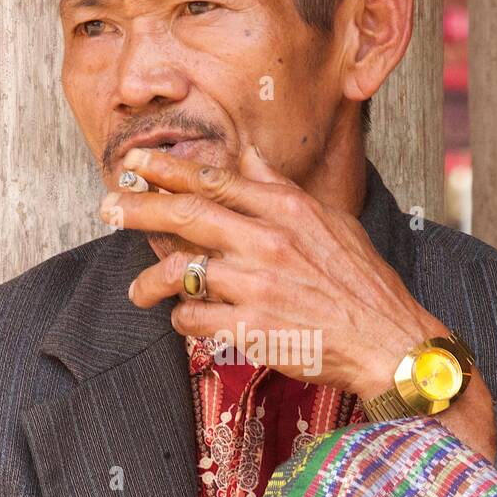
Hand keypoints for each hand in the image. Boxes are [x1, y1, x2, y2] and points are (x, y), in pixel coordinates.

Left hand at [99, 144, 495, 459]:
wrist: (388, 342)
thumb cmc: (362, 285)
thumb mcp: (330, 222)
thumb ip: (281, 190)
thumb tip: (247, 154)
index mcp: (288, 210)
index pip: (216, 179)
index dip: (169, 169)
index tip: (136, 161)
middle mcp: (269, 241)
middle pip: (187, 214)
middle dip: (139, 207)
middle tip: (108, 206)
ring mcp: (258, 285)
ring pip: (180, 272)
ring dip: (150, 281)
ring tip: (138, 290)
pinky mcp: (252, 328)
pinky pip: (193, 319)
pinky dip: (183, 321)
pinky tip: (187, 322)